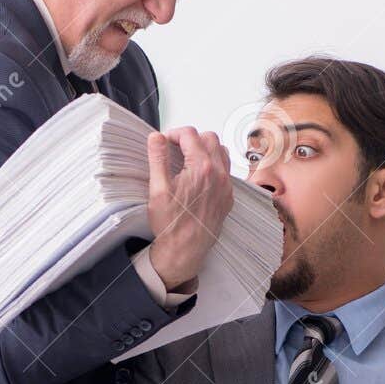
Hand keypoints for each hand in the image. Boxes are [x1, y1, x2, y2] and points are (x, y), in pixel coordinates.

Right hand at [147, 128, 232, 291]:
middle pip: (209, 138)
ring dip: (205, 149)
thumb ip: (158, 158)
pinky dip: (214, 165)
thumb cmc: (172, 223)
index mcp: (201, 168)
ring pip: (221, 152)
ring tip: (188, 159)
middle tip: (176, 148)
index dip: (174, 133)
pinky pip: (226, 170)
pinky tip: (199, 175)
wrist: (185, 249)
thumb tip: (156, 137)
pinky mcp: (227, 196)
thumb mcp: (158, 188)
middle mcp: (218, 174)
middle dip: (191, 138)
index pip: (190, 134)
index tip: (165, 142)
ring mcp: (225, 185)